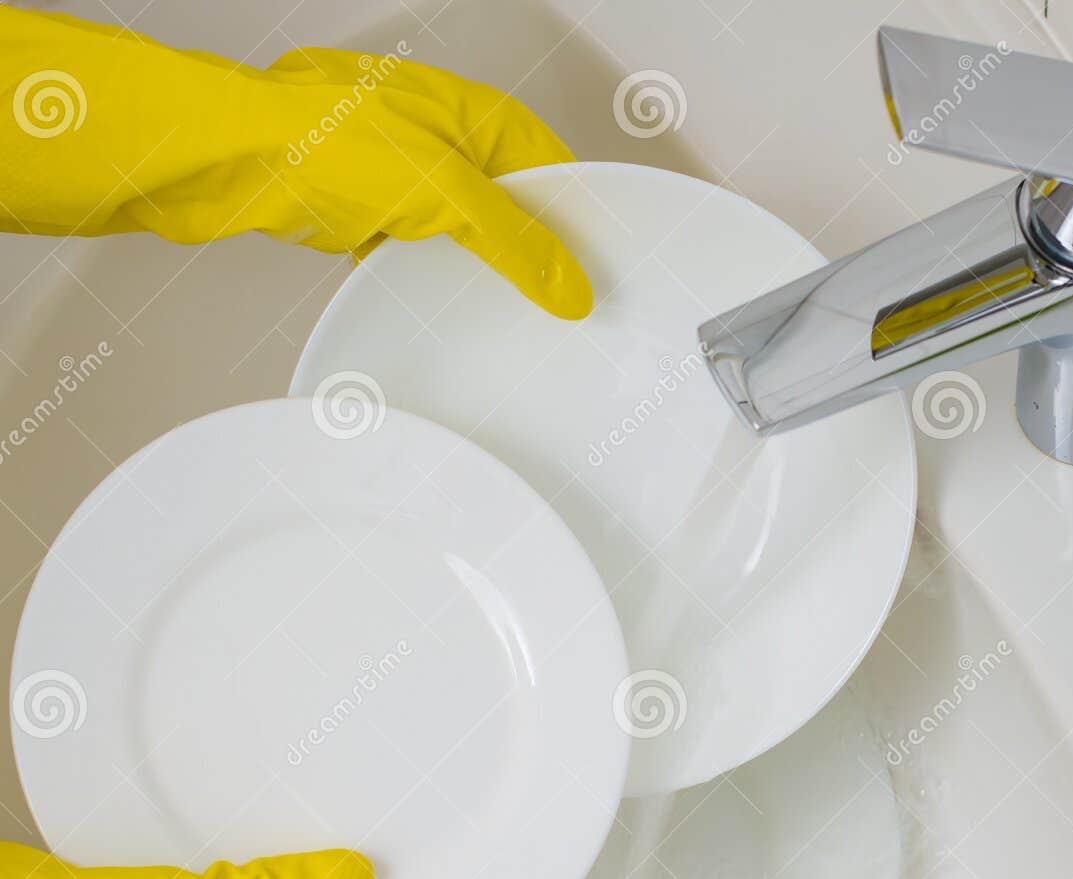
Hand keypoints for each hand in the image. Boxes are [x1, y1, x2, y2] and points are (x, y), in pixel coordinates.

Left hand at [2, 8, 590, 317]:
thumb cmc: (317, 139)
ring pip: (460, 232)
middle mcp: (442, 137)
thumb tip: (569, 285)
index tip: (600, 274)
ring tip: (500, 317)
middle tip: (559, 307)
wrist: (221, 157)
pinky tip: (428, 308)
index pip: (556, 172)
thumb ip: (515, 244)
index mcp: (477, 115)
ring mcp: (399, 170)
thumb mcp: (444, 194)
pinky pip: (411, 250)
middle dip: (532, 255)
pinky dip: (420, 277)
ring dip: (472, 271)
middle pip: (511, 205)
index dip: (581, 224)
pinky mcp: (361, 205)